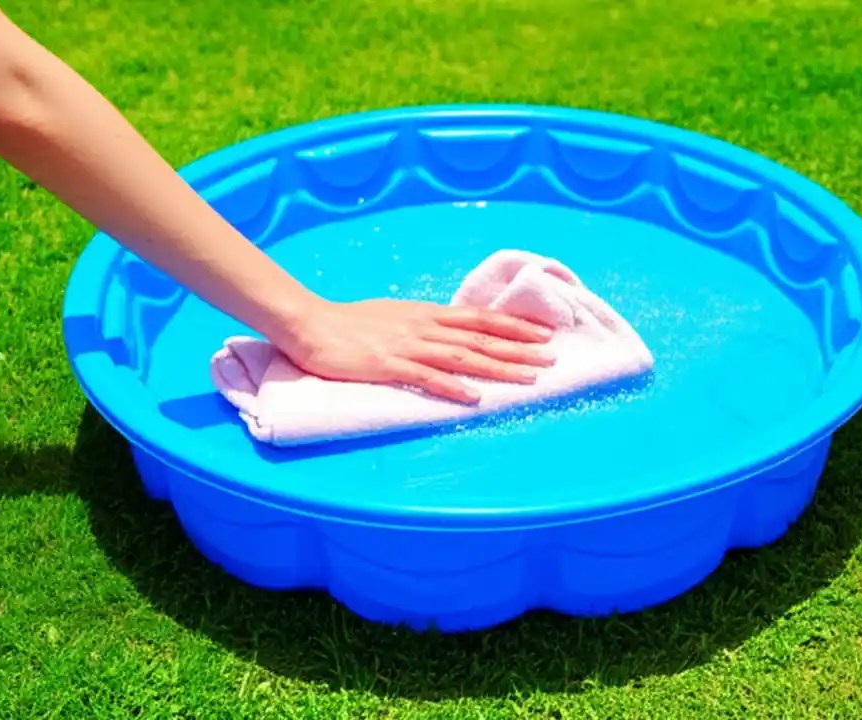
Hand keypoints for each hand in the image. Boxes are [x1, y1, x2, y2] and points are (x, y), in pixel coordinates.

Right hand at [276, 298, 556, 402]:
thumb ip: (425, 325)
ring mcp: (406, 346)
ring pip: (463, 357)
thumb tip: (453, 334)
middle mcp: (424, 327)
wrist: (309, 324)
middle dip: (519, 348)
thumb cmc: (350, 323)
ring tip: (528, 377)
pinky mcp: (387, 365)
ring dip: (498, 367)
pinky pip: (425, 377)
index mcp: (427, 314)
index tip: (543, 334)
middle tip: (552, 358)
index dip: (514, 326)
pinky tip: (474, 397)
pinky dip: (452, 387)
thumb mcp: (396, 316)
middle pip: (480, 338)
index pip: (480, 318)